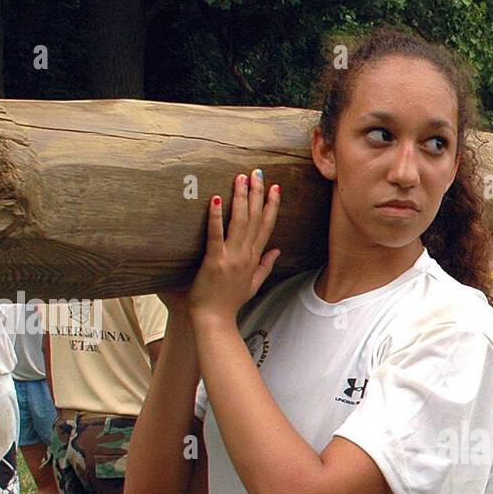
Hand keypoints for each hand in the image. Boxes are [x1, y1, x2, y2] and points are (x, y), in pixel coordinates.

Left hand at [176, 170, 281, 329]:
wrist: (215, 320)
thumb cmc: (230, 303)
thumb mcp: (254, 284)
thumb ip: (265, 265)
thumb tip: (277, 251)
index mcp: (254, 259)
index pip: (266, 226)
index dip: (271, 206)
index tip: (275, 187)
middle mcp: (245, 255)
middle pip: (255, 219)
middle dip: (257, 194)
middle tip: (258, 173)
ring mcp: (231, 258)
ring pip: (239, 222)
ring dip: (240, 198)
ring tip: (240, 178)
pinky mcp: (214, 261)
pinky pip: (215, 235)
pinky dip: (216, 216)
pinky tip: (215, 199)